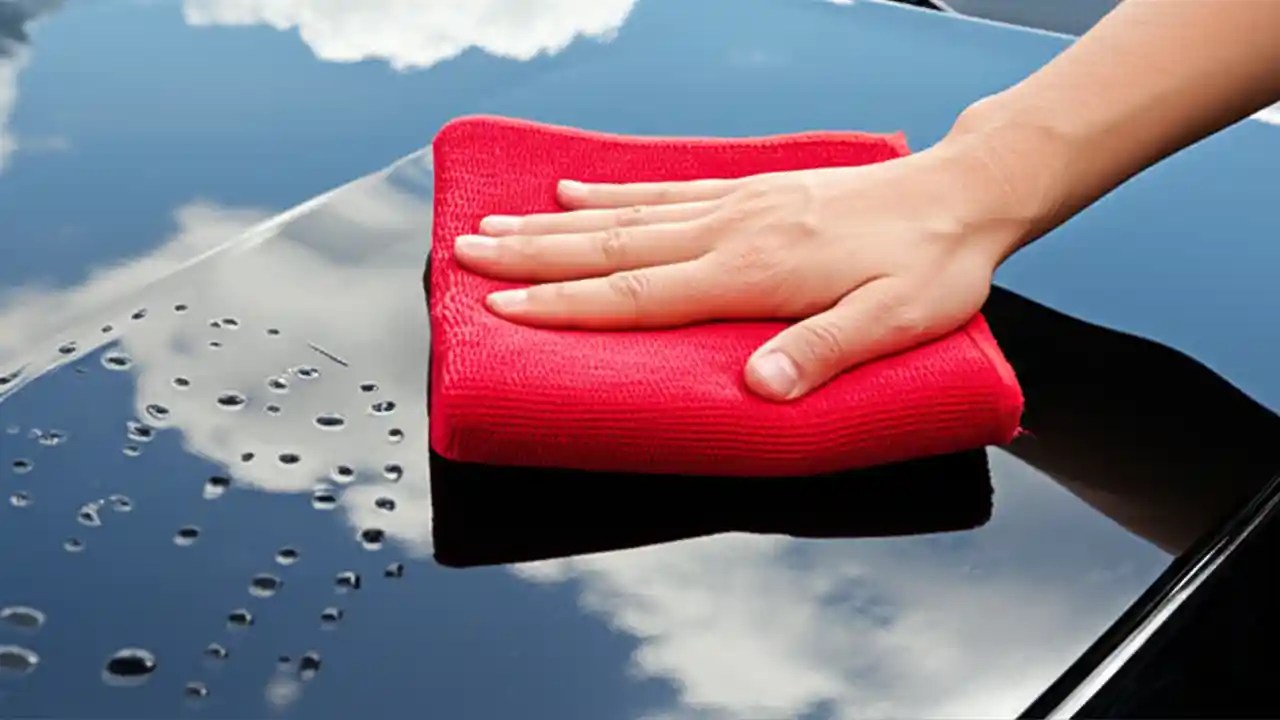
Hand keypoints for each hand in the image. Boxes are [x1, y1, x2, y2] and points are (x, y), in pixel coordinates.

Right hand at [453, 144, 1027, 401]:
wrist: (963, 193)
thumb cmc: (933, 265)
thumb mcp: (896, 322)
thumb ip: (823, 352)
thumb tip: (756, 387)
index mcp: (753, 271)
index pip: (639, 293)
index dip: (566, 306)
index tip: (502, 308)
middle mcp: (730, 230)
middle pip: (611, 247)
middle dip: (532, 257)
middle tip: (464, 256)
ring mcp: (735, 205)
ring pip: (624, 216)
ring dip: (553, 225)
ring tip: (494, 225)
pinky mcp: (748, 191)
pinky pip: (664, 188)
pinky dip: (611, 192)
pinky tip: (573, 190)